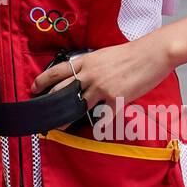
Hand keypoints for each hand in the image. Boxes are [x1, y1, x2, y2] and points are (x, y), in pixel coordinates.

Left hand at [30, 36, 173, 116]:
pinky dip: (99, 126)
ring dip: (67, 118)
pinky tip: (95, 132)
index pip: (57, 71)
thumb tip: (80, 76)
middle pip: (62, 91)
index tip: (34, 88)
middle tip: (42, 112)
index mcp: (86, 62)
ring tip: (58, 127)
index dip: (42, 81)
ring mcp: (102, 88)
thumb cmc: (130, 54)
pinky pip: (103, 117)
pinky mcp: (116, 100)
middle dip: (50, 103)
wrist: (152, 54)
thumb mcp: (103, 55)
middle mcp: (90, 75)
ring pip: (79, 106)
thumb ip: (90, 66)